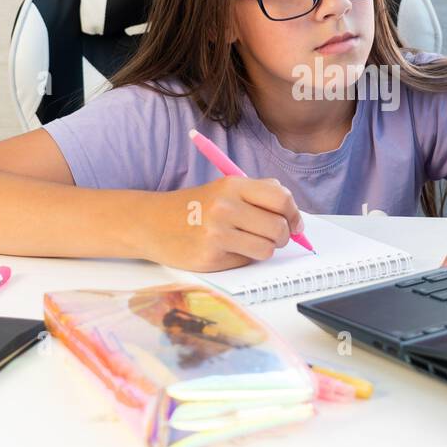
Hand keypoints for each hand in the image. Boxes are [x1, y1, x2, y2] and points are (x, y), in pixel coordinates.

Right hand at [146, 177, 304, 271]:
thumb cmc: (194, 207)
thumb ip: (258, 193)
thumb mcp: (224, 189)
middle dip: (284, 236)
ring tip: (249, 243)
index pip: (281, 199)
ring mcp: (218, 233)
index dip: (294, 214)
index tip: (295, 224)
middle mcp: (226, 207)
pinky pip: (246, 261)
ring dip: (265, 249)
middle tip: (276, 237)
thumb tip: (293, 213)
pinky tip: (227, 249)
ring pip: (267, 248)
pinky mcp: (211, 257)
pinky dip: (244, 258)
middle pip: (279, 227)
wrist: (151, 223)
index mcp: (233, 185)